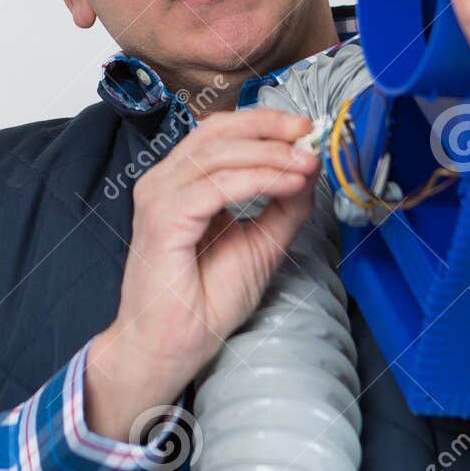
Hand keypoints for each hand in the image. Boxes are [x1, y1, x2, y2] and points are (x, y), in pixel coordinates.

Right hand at [87, 108, 318, 440]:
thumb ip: (282, 206)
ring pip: (219, 154)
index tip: (308, 130)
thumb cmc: (203, 301)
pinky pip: (216, 186)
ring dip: (271, 155)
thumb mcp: (260, 244)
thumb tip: (309, 168)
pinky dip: (257, 179)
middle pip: (217, 131)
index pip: (220, 133)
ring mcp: (159, 197)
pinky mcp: (163, 218)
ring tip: (306, 165)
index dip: (264, 124)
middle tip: (311, 137)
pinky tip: (287, 184)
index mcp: (181, 183)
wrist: (171, 346)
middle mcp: (164, 181)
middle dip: (269, 128)